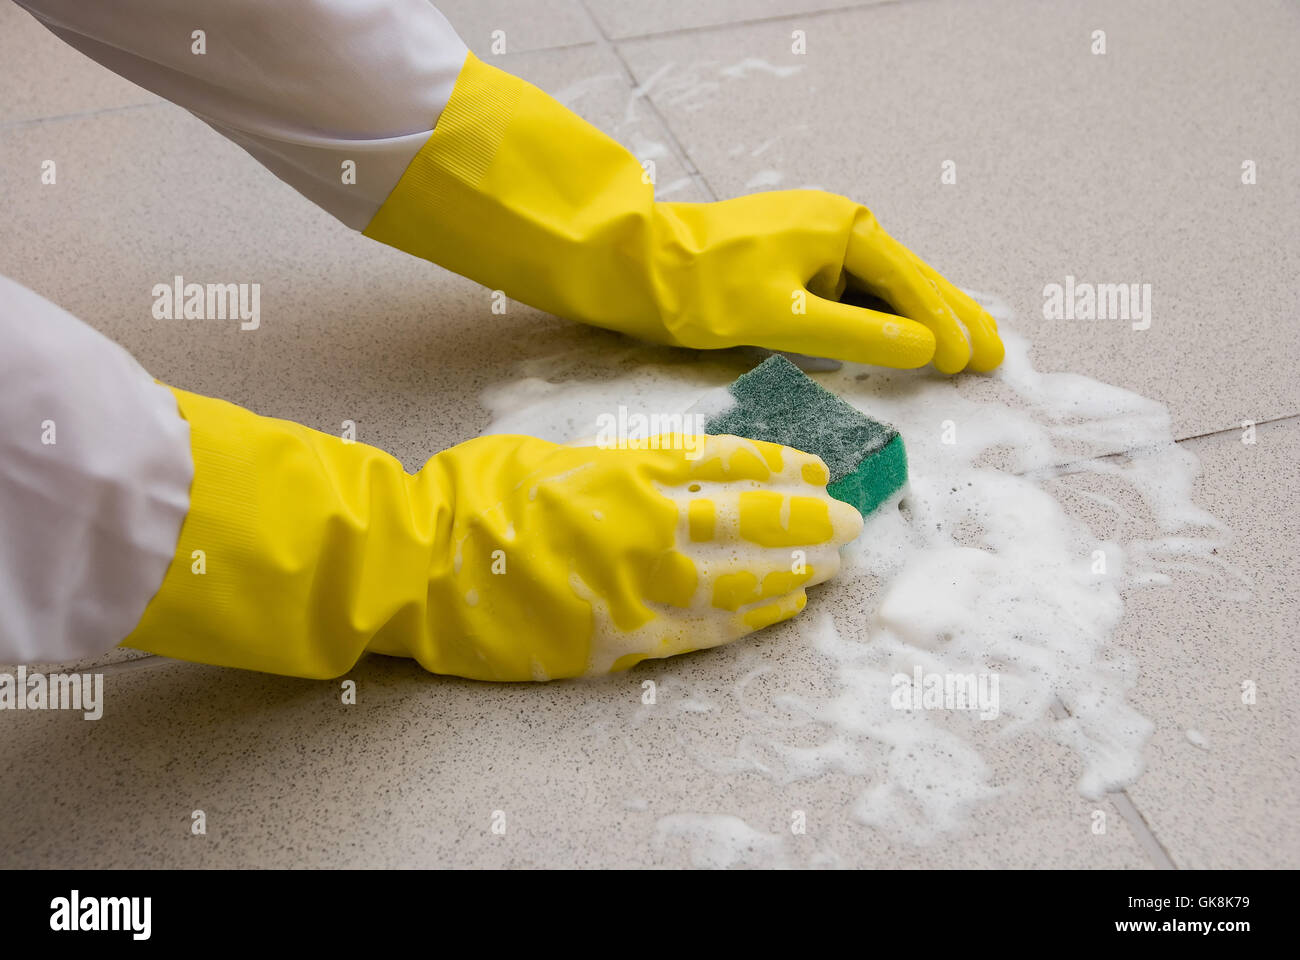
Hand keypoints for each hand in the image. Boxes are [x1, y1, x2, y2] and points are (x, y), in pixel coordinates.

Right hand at [385, 432, 863, 679]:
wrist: (418, 566)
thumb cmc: (472, 497)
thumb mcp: (553, 452)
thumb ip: (623, 463)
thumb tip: (678, 469)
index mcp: (628, 472)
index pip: (729, 465)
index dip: (782, 466)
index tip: (819, 468)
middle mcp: (647, 527)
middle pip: (753, 521)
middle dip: (811, 521)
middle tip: (855, 521)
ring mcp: (639, 589)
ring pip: (742, 579)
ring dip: (797, 570)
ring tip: (836, 564)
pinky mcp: (622, 640)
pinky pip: (706, 630)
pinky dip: (753, 616)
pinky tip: (786, 605)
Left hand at [651, 190, 1003, 372]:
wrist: (638, 266)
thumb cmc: (705, 290)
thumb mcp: (788, 319)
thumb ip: (861, 337)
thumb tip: (927, 349)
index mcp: (842, 228)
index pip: (910, 285)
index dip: (947, 327)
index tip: (979, 363)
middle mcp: (836, 226)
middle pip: (909, 280)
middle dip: (954, 319)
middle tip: (998, 355)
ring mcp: (815, 240)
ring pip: (883, 287)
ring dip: (923, 320)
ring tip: (968, 348)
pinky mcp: (794, 259)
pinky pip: (852, 290)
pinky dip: (882, 316)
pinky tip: (904, 336)